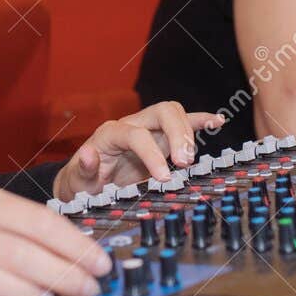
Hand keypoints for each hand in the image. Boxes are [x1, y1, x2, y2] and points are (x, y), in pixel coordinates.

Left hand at [53, 101, 225, 200]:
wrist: (87, 182)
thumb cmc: (83, 181)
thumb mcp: (77, 180)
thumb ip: (83, 169)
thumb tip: (88, 153)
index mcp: (111, 133)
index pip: (137, 134)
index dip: (152, 154)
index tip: (163, 177)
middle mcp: (132, 125)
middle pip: (161, 112)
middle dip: (177, 134)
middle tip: (184, 163)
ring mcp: (149, 129)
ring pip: (175, 115)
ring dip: (188, 133)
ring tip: (191, 159)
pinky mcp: (162, 138)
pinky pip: (184, 123)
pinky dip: (201, 121)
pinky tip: (217, 121)